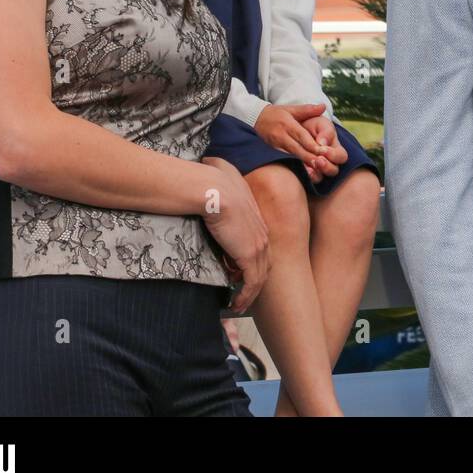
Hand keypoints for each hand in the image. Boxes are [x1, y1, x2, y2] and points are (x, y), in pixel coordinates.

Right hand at [199, 155, 268, 314]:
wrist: (214, 190)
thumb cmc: (211, 183)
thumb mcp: (220, 182)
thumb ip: (221, 184)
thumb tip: (209, 167)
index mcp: (256, 218)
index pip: (257, 245)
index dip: (249, 260)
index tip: (235, 271)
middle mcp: (261, 232)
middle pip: (263, 262)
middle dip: (253, 279)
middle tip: (241, 294)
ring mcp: (258, 245)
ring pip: (260, 275)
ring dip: (250, 292)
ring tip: (238, 304)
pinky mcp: (250, 256)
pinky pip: (252, 282)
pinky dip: (246, 296)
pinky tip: (235, 304)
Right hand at [254, 103, 331, 168]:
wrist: (255, 119)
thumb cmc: (276, 114)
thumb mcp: (291, 109)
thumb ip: (308, 109)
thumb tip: (323, 106)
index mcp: (288, 125)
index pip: (302, 136)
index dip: (312, 144)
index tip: (323, 151)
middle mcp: (281, 136)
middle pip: (297, 149)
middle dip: (309, 157)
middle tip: (321, 164)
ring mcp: (275, 145)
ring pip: (290, 156)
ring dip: (302, 163)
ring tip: (314, 170)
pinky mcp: (272, 152)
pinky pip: (283, 160)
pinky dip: (292, 165)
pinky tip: (301, 172)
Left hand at [300, 115, 347, 185]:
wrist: (297, 127)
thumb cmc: (313, 125)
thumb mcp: (321, 124)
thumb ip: (325, 131)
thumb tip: (323, 143)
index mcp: (335, 150)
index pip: (341, 157)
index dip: (334, 155)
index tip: (323, 149)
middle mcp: (328, 162)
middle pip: (334, 171)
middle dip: (326, 166)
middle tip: (318, 160)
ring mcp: (317, 169)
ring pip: (321, 178)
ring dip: (316, 174)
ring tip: (309, 168)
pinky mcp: (305, 173)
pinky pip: (307, 180)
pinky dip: (306, 177)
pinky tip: (302, 171)